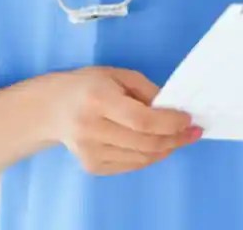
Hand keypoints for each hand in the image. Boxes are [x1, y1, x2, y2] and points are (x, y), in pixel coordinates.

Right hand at [48, 67, 200, 175]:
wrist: (51, 109)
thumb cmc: (86, 86)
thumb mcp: (116, 75)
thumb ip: (146, 91)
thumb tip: (174, 110)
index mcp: (97, 100)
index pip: (142, 120)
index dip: (170, 123)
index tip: (189, 120)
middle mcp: (91, 129)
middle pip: (145, 143)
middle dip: (175, 139)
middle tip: (192, 133)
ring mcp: (90, 152)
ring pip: (142, 158)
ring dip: (165, 149)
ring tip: (176, 138)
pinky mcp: (92, 166)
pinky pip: (131, 165)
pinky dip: (148, 156)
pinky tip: (152, 144)